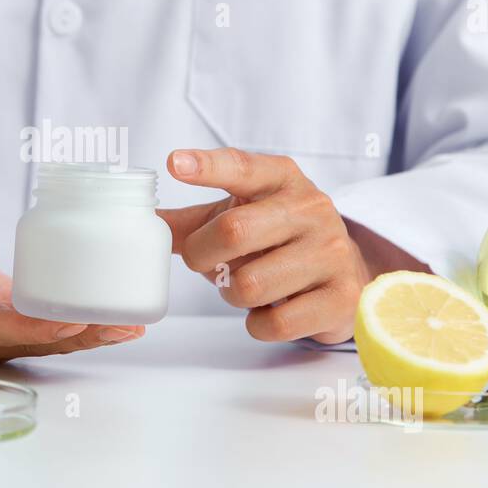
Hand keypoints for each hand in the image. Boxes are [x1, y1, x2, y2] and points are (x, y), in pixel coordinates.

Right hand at [0, 174, 143, 364]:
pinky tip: (118, 321)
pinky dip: (80, 330)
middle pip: (31, 344)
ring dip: (89, 338)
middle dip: (80, 337)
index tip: (76, 320)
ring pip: (44, 345)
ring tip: (133, 325)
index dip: (37, 328)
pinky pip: (46, 334)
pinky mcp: (6, 329)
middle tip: (124, 324)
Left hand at [158, 147, 421, 343]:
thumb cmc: (277, 238)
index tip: (175, 164)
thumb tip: (141, 222)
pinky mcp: (340, 296)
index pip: (241, 167)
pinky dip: (257, 324)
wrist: (346, 271)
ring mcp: (331, 252)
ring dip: (233, 294)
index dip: (207, 167)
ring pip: (250, 285)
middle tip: (207, 262)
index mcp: (281, 179)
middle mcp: (311, 208)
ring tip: (247, 284)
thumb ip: (192, 220)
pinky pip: (275, 322)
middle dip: (204, 256)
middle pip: (234, 231)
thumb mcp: (240, 216)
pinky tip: (268, 310)